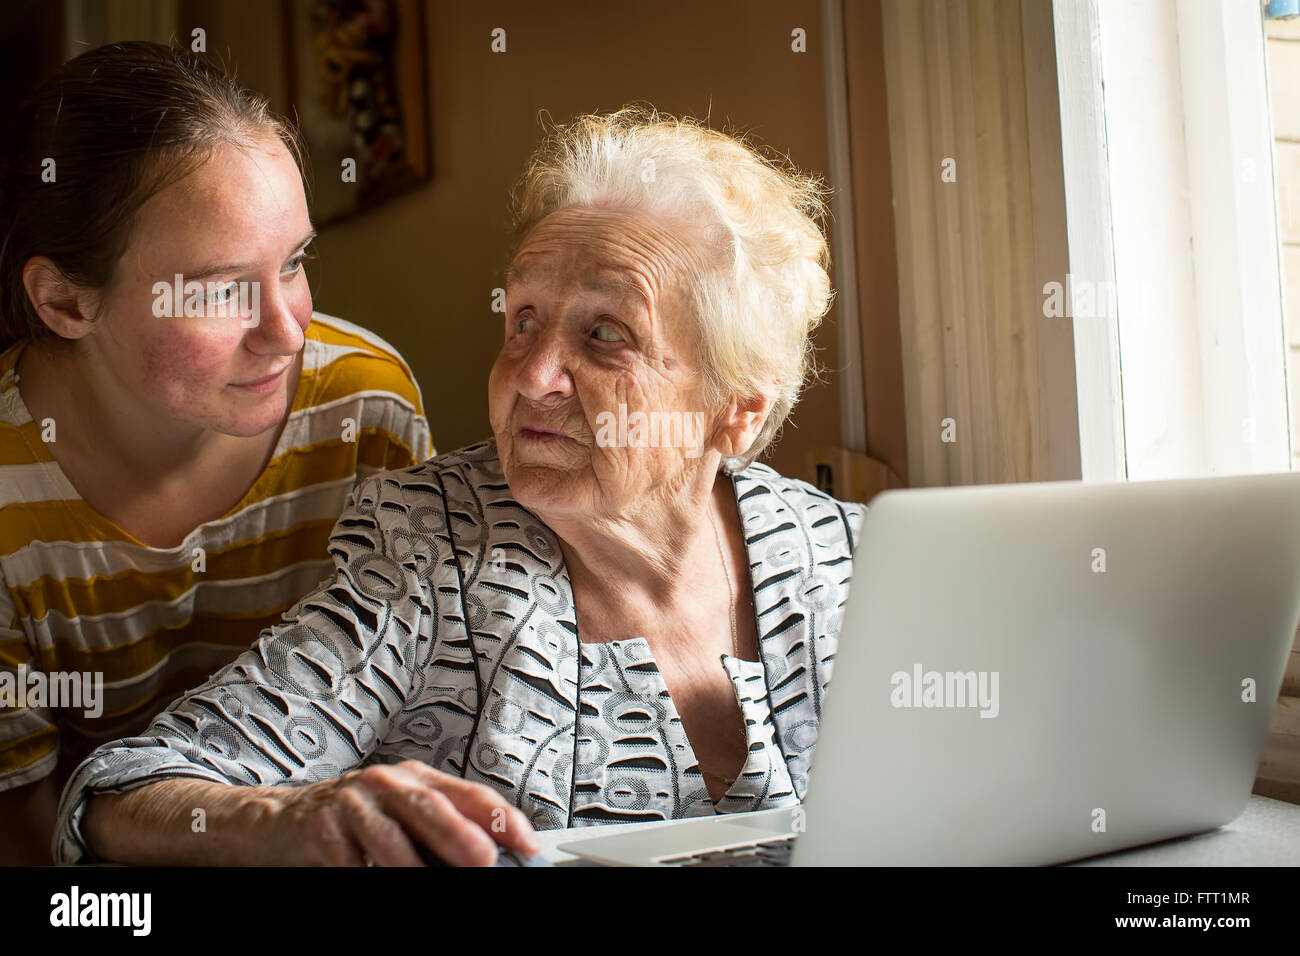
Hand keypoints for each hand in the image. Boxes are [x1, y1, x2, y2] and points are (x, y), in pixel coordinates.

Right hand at [249, 760, 540, 865]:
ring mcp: (353, 804)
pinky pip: (353, 864)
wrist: (281, 822)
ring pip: (392, 841)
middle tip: (486, 862)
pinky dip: (370, 877)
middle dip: (462, 838)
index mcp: (417, 778)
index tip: (527, 845)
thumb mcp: (402, 813)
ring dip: (415, 871)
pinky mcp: (323, 830)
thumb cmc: (353, 820)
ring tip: (432, 888)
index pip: (470, 794)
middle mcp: (387, 783)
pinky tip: (378, 881)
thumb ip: (443, 829)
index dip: (502, 819)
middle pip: (431, 808)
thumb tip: (491, 856)